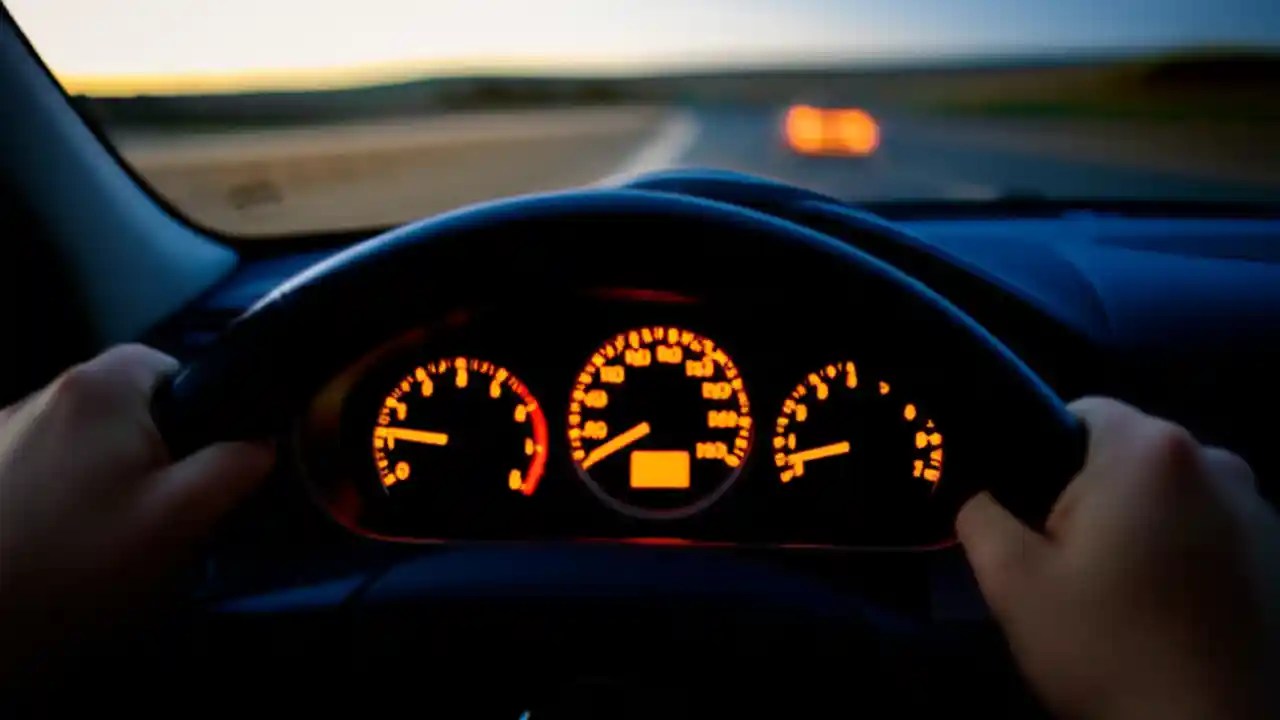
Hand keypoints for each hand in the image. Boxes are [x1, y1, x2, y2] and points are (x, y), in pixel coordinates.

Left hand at [0, 345, 274, 676]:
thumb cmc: (80, 565)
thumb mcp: (180, 520)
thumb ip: (233, 469)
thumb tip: (261, 446)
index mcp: (96, 390)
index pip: (160, 362)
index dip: (192, 404)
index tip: (197, 458)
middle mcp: (35, 396)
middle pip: (115, 403)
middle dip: (143, 445)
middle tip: (156, 507)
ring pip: (73, 439)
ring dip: (94, 471)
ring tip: (100, 534)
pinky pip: (33, 467)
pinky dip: (52, 494)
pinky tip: (54, 544)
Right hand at [957, 397, 1279, 719]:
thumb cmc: (1105, 648)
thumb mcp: (1012, 580)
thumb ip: (978, 513)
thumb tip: (975, 488)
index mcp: (1150, 450)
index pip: (1079, 412)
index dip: (1041, 459)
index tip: (1032, 521)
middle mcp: (1218, 461)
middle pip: (1127, 456)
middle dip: (1092, 496)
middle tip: (1066, 567)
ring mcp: (1260, 509)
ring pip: (1169, 495)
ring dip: (1141, 526)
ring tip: (1118, 597)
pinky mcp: (1279, 556)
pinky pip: (1209, 530)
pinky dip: (1182, 554)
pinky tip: (1164, 612)